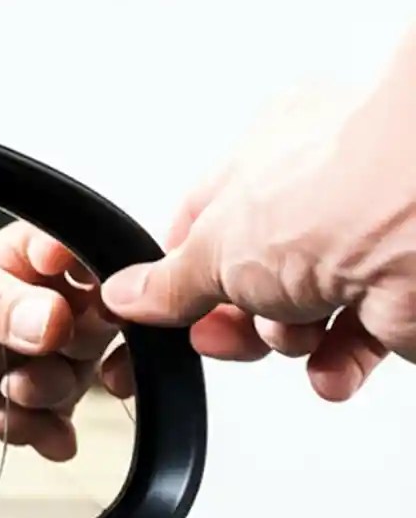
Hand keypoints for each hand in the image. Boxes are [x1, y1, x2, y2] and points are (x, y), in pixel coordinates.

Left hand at [0, 220, 131, 461]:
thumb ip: (1, 303)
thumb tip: (55, 319)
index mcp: (50, 254)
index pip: (98, 258)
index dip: (96, 287)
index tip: (63, 311)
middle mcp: (71, 301)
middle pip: (104, 326)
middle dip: (63, 350)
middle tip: (28, 353)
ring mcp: (70, 353)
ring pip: (82, 380)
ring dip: (41, 392)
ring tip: (5, 386)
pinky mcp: (60, 400)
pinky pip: (67, 424)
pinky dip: (39, 431)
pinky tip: (10, 422)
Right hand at [101, 26, 415, 400]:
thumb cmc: (336, 194)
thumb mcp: (214, 248)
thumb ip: (169, 282)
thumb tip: (129, 296)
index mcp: (268, 153)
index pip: (206, 220)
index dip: (181, 271)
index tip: (163, 308)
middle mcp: (322, 191)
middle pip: (251, 276)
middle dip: (234, 317)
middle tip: (221, 334)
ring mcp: (366, 242)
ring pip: (302, 313)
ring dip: (289, 338)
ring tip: (294, 334)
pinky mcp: (403, 294)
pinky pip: (356, 342)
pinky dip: (337, 363)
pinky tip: (331, 364)